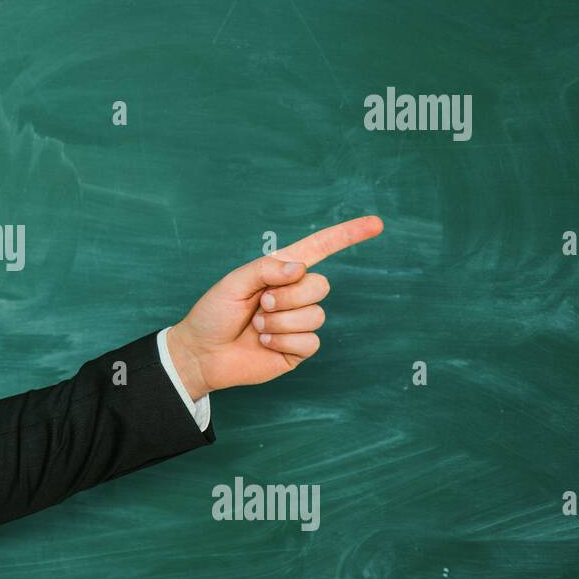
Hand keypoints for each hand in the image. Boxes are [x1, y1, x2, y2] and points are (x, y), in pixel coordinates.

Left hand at [166, 216, 383, 396]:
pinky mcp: (298, 350)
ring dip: (281, 322)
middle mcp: (293, 295)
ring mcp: (298, 323)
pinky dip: (283, 342)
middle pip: (321, 285)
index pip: (319, 250)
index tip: (376, 224)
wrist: (201, 354)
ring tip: (257, 327)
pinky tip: (263, 344)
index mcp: (280, 273)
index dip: (347, 236)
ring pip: (316, 315)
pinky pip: (310, 342)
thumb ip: (267, 269)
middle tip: (260, 305)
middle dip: (288, 296)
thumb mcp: (234, 282)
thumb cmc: (213, 315)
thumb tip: (301, 268)